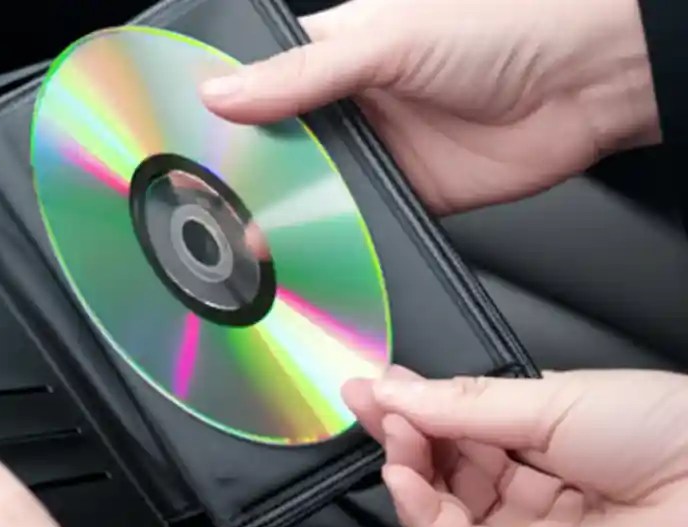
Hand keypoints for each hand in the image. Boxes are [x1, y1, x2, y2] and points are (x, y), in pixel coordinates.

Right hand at [200, 0, 661, 214]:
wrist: (588, 81)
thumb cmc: (505, 27)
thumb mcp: (387, 42)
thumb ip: (302, 76)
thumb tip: (222, 94)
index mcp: (334, 53)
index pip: (259, 87)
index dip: (223, 118)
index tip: (186, 148)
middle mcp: (348, 105)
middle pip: (277, 149)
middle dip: (245, 178)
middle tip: (204, 204)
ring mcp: (376, 154)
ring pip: (310, 193)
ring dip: (282, 214)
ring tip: (241, 237)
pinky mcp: (405, 198)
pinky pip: (355, 226)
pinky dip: (331, 242)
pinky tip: (301, 252)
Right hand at [343, 366, 687, 526]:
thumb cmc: (672, 432)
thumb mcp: (551, 398)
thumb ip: (461, 403)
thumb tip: (391, 390)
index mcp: (542, 438)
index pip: (454, 430)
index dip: (408, 411)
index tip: (366, 390)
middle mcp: (532, 490)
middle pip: (440, 473)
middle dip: (401, 440)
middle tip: (376, 411)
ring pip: (440, 518)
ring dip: (406, 478)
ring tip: (396, 442)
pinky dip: (422, 519)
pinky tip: (406, 482)